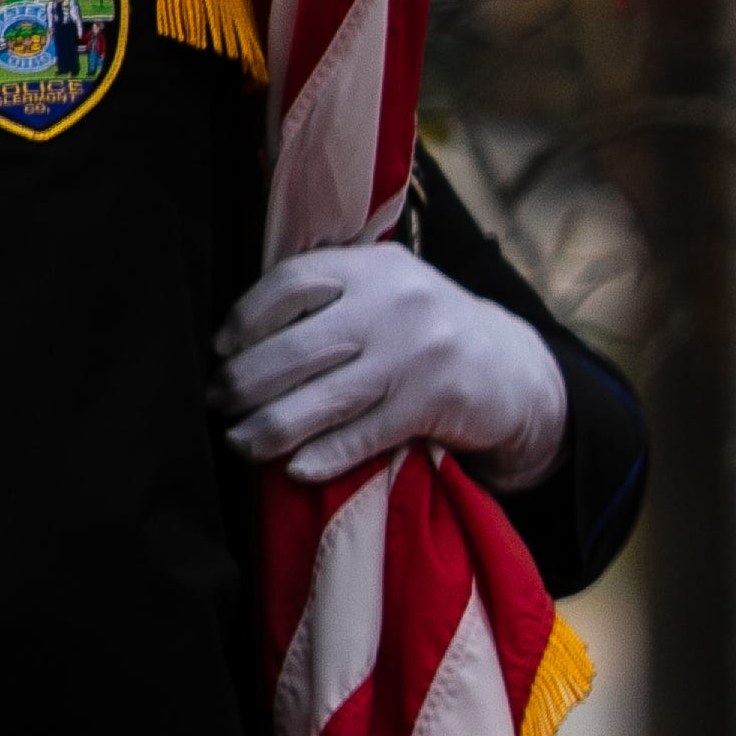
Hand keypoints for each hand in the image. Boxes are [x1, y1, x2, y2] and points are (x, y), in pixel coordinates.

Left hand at [216, 244, 569, 489]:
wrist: (516, 370)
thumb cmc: (427, 332)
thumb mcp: (389, 291)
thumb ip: (330, 297)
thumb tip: (237, 341)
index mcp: (376, 267)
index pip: (292, 282)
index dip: (245, 318)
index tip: (221, 349)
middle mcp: (397, 303)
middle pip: (296, 348)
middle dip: (244, 384)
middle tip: (219, 403)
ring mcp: (417, 354)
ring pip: (323, 399)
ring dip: (270, 428)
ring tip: (242, 442)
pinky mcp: (434, 402)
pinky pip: (362, 435)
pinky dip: (324, 457)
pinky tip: (297, 468)